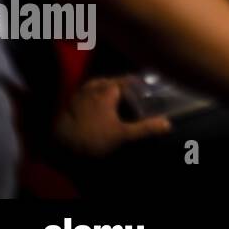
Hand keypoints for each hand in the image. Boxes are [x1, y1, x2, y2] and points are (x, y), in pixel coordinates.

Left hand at [54, 77, 171, 157]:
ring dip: (104, 87)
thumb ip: (145, 128)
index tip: (143, 86)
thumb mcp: (123, 135)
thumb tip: (168, 123)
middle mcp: (92, 88)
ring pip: (94, 85)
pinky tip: (93, 104)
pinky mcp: (67, 105)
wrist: (59, 148)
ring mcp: (78, 95)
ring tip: (112, 94)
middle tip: (129, 91)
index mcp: (107, 90)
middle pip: (109, 81)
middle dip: (119, 84)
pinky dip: (90, 95)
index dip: (135, 83)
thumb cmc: (94, 138)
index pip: (125, 80)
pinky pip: (82, 94)